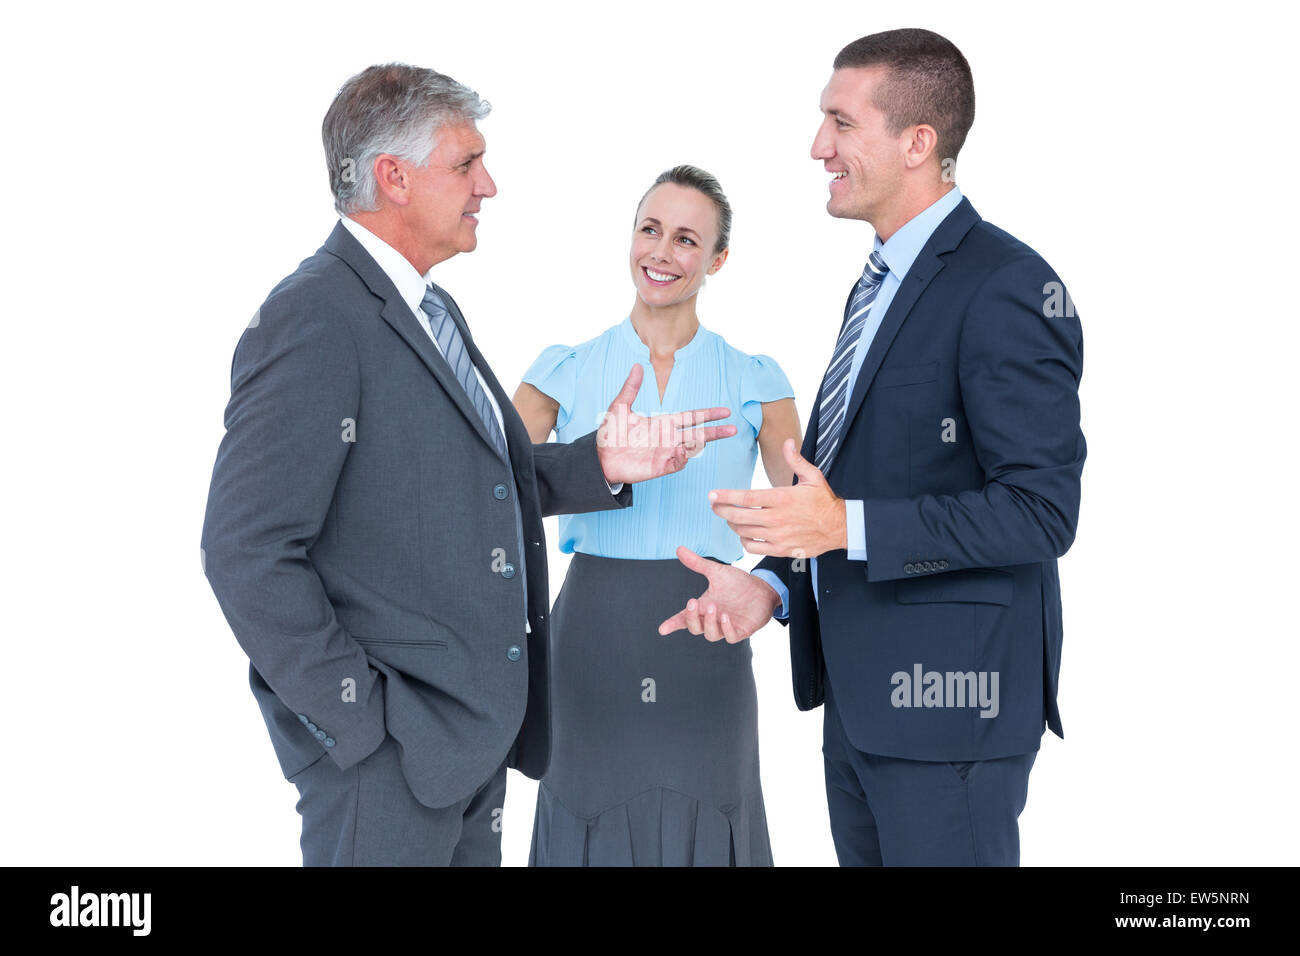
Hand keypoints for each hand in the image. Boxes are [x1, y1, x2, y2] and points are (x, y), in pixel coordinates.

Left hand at [596, 364, 737, 483]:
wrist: (600, 457)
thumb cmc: (610, 433)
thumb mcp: (620, 406)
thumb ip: (631, 388)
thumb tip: (638, 365)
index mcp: (663, 423)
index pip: (692, 417)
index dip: (708, 414)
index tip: (725, 412)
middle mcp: (669, 437)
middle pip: (698, 434)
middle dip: (715, 432)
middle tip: (733, 429)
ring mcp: (666, 452)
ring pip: (690, 448)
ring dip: (696, 444)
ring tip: (698, 440)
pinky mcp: (660, 466)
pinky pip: (677, 463)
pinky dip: (682, 457)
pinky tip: (680, 451)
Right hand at [658, 546, 780, 642]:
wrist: (763, 588)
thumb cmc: (738, 583)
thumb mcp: (716, 572)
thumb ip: (697, 564)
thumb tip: (679, 549)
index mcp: (704, 607)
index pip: (685, 618)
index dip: (673, 624)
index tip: (663, 629)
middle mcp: (713, 619)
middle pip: (695, 628)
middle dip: (691, 618)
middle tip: (693, 602)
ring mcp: (727, 627)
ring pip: (711, 635)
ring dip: (708, 622)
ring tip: (712, 607)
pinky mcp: (742, 630)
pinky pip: (730, 637)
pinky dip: (726, 629)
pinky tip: (725, 616)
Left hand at [709, 439, 845, 557]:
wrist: (839, 528)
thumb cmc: (824, 501)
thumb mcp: (813, 477)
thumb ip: (796, 460)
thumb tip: (788, 442)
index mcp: (782, 498)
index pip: (746, 497)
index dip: (725, 496)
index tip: (712, 495)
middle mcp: (777, 518)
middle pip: (739, 516)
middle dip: (721, 510)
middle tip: (713, 506)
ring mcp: (778, 536)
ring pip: (744, 532)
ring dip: (732, 524)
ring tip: (729, 517)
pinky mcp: (781, 550)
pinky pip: (753, 547)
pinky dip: (744, 540)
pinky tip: (744, 533)